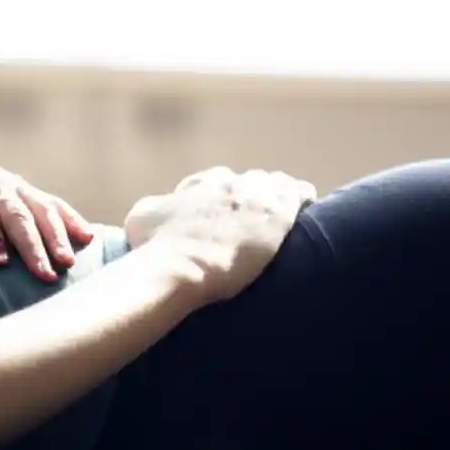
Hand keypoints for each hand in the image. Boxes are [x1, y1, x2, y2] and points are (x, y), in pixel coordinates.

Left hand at [0, 134, 94, 281]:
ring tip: (70, 261)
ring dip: (57, 234)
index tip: (2, 262)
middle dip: (36, 244)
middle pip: (20, 213)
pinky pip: (49, 203)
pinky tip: (87, 236)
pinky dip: (68, 218)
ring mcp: (10, 185)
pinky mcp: (18, 191)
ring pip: (41, 208)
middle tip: (48, 274)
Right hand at [124, 166, 317, 304]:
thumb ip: (158, 206)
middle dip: (252, 198)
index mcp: (201, 183)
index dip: (221, 199)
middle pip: (251, 182)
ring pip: (278, 184)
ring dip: (279, 197)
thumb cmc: (155, 248)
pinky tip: (306, 208)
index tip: (222, 217)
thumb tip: (160, 208)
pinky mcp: (277, 215)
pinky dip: (302, 199)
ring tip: (282, 216)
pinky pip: (300, 193)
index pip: (218, 182)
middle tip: (252, 222)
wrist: (179, 267)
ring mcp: (256, 197)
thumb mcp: (142, 218)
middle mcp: (230, 183)